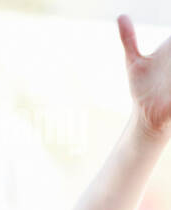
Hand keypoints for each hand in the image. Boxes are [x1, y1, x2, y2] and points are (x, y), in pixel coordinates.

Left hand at [118, 15, 170, 138]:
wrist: (146, 115)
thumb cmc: (142, 87)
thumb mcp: (134, 62)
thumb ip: (129, 39)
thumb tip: (121, 16)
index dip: (170, 41)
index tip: (166, 44)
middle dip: (170, 51)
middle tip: (166, 54)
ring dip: (170, 70)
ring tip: (164, 72)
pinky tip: (166, 84)